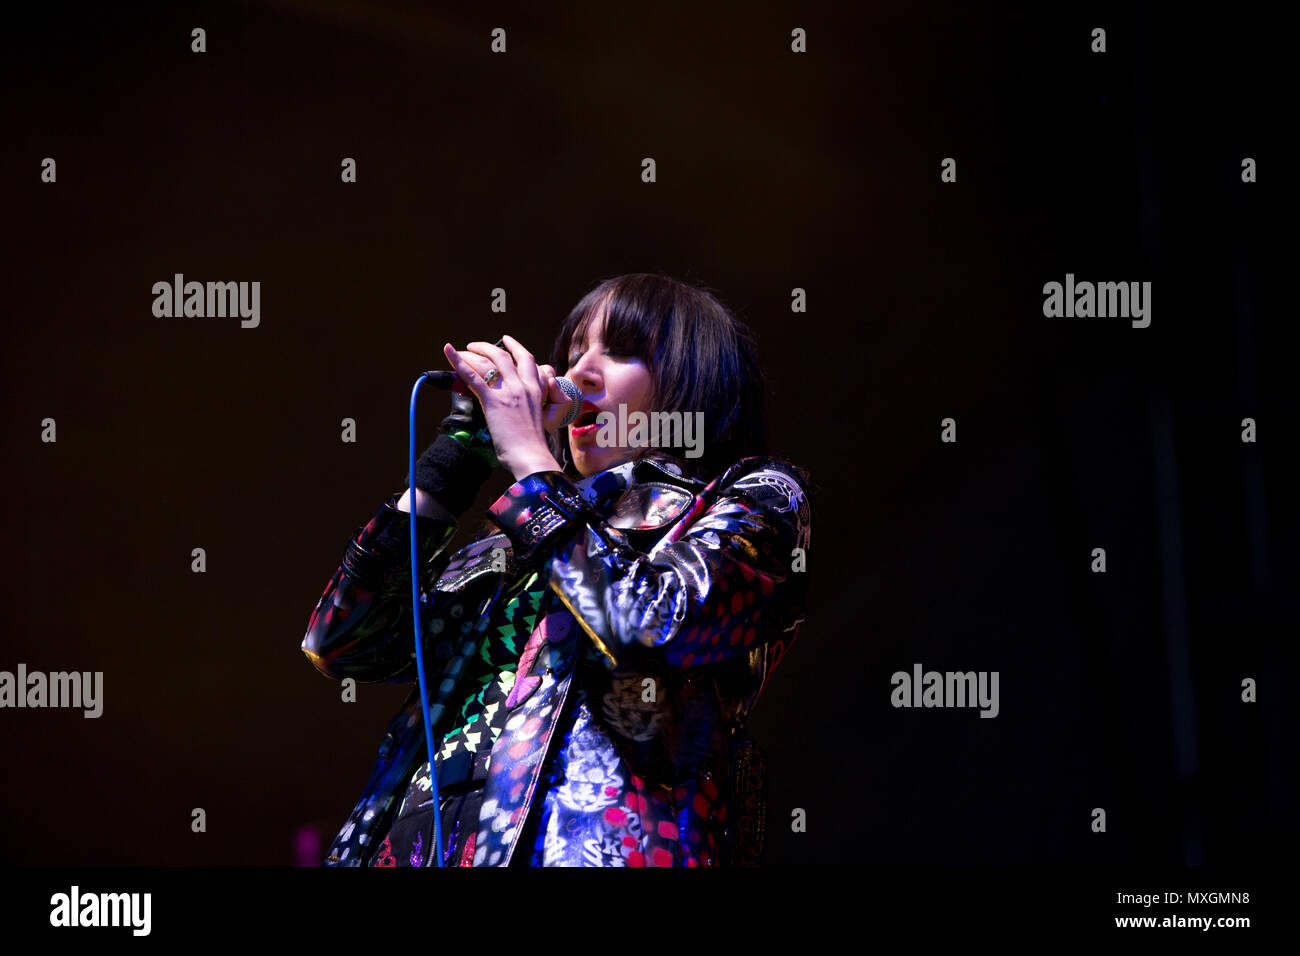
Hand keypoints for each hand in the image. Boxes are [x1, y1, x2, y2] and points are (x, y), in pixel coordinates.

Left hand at [443, 334, 565, 480]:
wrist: (531, 456)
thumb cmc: (532, 445)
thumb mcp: (537, 419)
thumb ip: (527, 407)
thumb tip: (514, 410)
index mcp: (535, 391)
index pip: (528, 362)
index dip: (517, 349)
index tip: (509, 343)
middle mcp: (523, 386)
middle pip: (507, 356)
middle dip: (491, 347)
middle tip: (479, 346)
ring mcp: (509, 392)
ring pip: (491, 360)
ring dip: (477, 350)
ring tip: (466, 348)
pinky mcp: (494, 401)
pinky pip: (472, 376)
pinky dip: (458, 361)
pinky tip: (449, 351)